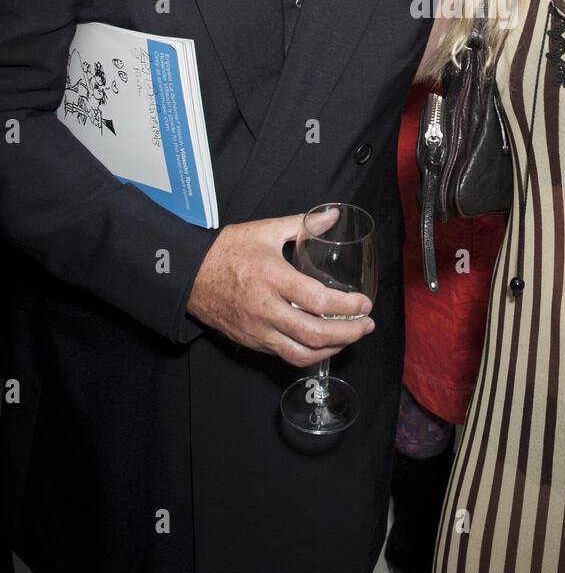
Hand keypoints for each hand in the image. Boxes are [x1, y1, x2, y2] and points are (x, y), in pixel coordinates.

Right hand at [186, 209, 374, 366]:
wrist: (189, 275)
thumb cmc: (227, 251)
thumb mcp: (265, 231)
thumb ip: (303, 223)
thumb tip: (332, 216)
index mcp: (272, 277)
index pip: (317, 300)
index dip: (346, 306)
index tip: (365, 303)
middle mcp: (266, 309)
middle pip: (315, 333)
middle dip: (348, 333)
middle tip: (366, 325)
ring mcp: (258, 330)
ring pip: (302, 353)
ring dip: (333, 349)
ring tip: (351, 337)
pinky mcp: (252, 342)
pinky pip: (286, 356)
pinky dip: (311, 353)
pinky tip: (324, 344)